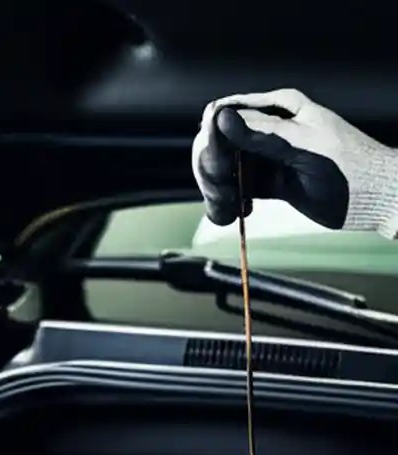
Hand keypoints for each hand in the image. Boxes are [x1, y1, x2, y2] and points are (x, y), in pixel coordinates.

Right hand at [191, 88, 397, 237]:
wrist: (378, 199)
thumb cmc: (351, 166)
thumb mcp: (306, 145)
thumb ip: (263, 133)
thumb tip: (221, 116)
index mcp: (280, 107)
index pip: (226, 114)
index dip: (213, 139)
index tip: (216, 166)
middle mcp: (269, 127)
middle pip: (218, 141)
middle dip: (211, 168)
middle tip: (221, 192)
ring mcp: (267, 154)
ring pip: (224, 166)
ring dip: (218, 188)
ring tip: (229, 207)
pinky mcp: (269, 180)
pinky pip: (238, 186)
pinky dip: (230, 200)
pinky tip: (237, 211)